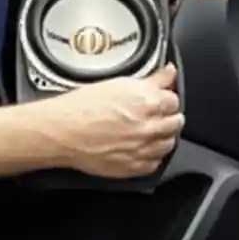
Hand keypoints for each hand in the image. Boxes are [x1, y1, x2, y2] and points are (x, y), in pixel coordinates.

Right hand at [43, 64, 184, 178]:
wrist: (62, 132)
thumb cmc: (81, 107)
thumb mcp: (118, 83)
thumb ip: (152, 79)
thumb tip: (169, 72)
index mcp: (148, 102)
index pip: (174, 100)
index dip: (166, 97)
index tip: (160, 98)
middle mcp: (149, 127)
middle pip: (176, 122)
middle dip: (168, 116)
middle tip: (156, 113)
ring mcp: (142, 149)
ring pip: (168, 143)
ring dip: (163, 136)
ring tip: (149, 130)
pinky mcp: (133, 167)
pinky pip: (154, 163)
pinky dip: (151, 156)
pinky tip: (141, 148)